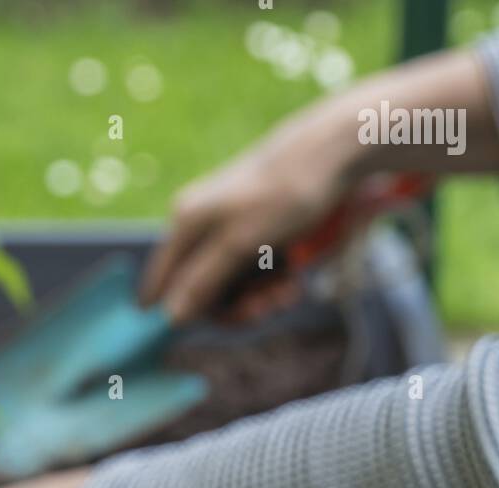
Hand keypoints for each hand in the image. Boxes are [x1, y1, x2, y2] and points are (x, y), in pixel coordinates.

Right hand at [141, 102, 354, 322]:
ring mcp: (229, 232)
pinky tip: (292, 280)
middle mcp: (202, 228)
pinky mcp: (256, 235)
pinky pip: (254, 275)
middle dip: (234, 306)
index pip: (165, 284)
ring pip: (232, 286)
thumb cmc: (283, 194)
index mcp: (187, 224)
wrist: (333, 154)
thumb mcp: (240, 243)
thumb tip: (168, 318)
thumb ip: (202, 281)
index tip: (222, 322)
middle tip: (264, 308)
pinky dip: (273, 283)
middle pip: (202, 290)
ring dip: (259, 298)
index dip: (185, 311)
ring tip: (286, 291)